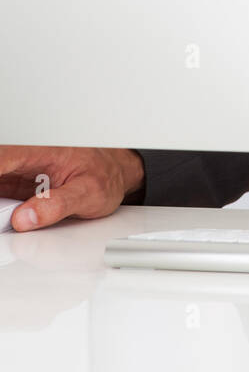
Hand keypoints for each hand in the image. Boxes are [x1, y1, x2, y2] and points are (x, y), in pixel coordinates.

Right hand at [0, 146, 144, 231]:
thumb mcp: (89, 192)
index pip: (3, 158)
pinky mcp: (16, 189)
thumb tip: (25, 217)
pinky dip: (1, 210)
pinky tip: (7, 218)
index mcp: (41, 153)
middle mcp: (25, 162)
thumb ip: (57, 205)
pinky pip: (0, 196)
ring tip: (6, 218)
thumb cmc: (104, 174)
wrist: (114, 173)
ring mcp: (18, 176)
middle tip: (3, 214)